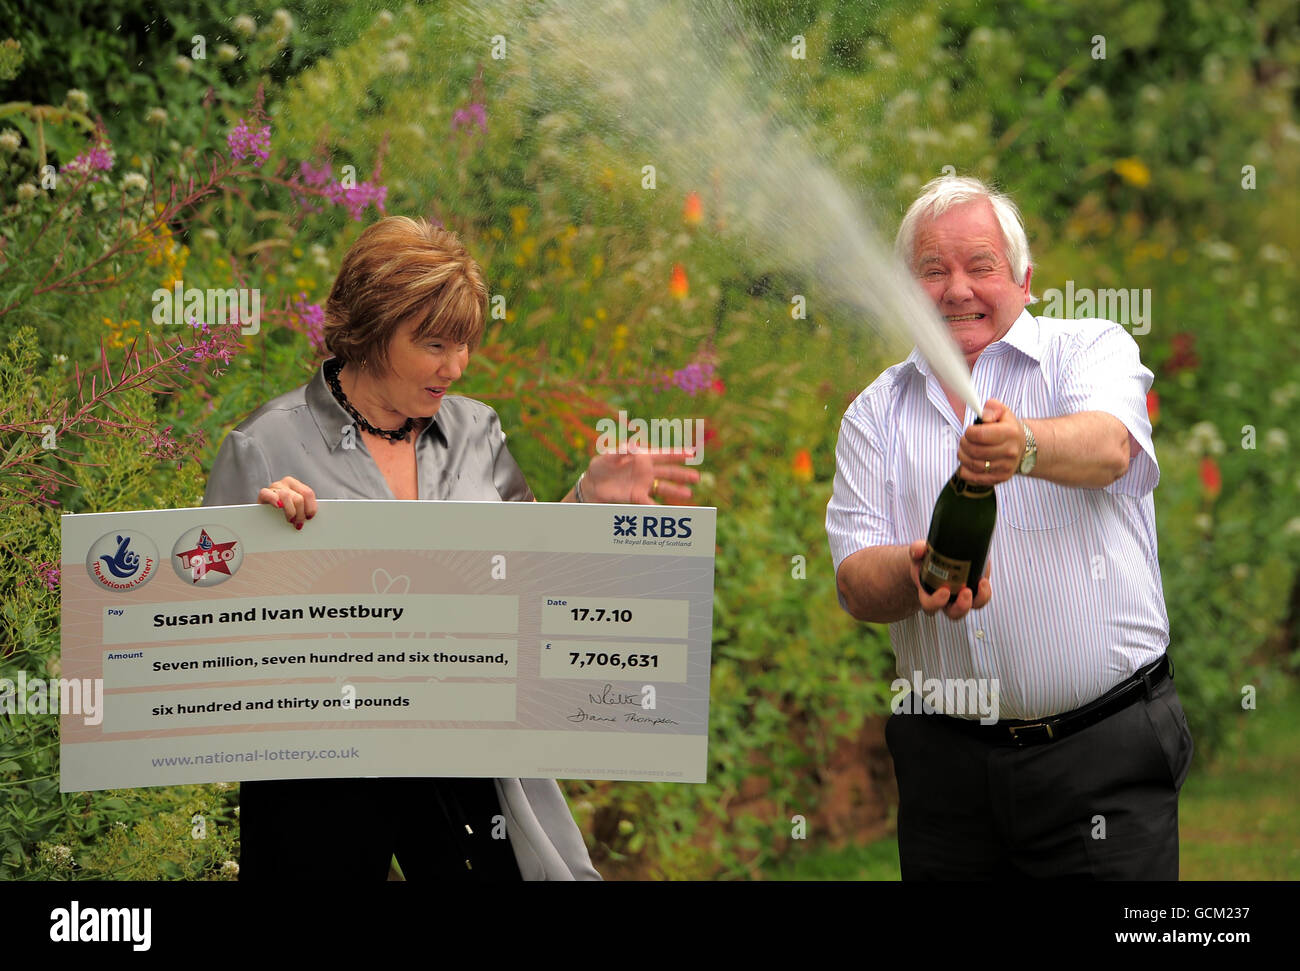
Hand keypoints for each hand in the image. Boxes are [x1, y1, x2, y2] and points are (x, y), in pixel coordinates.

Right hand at [258, 476, 316, 528]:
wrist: (266, 515)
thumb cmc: (284, 513)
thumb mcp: (297, 508)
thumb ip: (304, 508)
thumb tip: (310, 517)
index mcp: (297, 485)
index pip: (308, 493)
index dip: (310, 508)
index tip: (309, 518)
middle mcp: (287, 483)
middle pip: (298, 498)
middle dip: (300, 514)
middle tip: (298, 524)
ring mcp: (275, 486)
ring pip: (286, 496)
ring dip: (290, 512)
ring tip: (290, 520)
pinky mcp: (264, 493)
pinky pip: (268, 494)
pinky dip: (273, 499)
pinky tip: (278, 506)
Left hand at [581, 448, 700, 503]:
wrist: (593, 484)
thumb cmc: (600, 466)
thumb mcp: (608, 456)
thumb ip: (620, 451)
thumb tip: (631, 445)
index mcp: (642, 457)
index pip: (663, 455)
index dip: (678, 453)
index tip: (692, 453)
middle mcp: (646, 471)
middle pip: (668, 472)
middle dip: (682, 475)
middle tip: (696, 477)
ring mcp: (643, 484)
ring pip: (663, 487)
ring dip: (676, 491)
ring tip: (688, 494)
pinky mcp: (637, 496)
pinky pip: (649, 502)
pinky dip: (657, 507)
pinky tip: (665, 511)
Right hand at [906, 539, 991, 620]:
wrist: (932, 563)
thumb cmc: (925, 561)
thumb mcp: (918, 554)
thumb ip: (917, 550)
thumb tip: (919, 550)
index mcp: (928, 594)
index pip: (930, 605)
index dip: (937, 602)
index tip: (944, 591)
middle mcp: (945, 601)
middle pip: (953, 613)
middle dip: (961, 606)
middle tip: (966, 591)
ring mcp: (960, 598)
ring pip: (972, 608)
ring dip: (979, 599)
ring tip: (982, 584)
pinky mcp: (973, 591)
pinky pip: (981, 597)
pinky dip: (985, 589)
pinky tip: (984, 577)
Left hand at [957, 398, 1023, 485]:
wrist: (1022, 446)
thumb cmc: (1007, 427)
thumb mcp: (1003, 412)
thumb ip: (992, 408)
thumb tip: (984, 417)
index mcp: (1010, 433)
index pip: (980, 435)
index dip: (969, 432)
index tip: (969, 431)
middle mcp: (1010, 452)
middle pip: (975, 451)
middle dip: (963, 444)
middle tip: (964, 440)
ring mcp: (1006, 467)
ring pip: (973, 465)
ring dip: (963, 456)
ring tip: (964, 450)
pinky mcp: (1001, 478)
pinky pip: (975, 478)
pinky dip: (965, 470)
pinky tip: (967, 462)